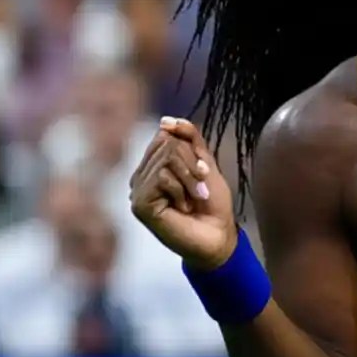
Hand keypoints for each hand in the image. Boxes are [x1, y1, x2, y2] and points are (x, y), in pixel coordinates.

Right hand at [129, 117, 235, 270]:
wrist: (218, 237)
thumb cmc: (213, 205)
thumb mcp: (205, 165)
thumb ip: (189, 140)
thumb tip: (166, 120)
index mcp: (154, 167)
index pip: (166, 136)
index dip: (190, 149)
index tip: (204, 172)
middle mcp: (142, 177)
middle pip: (167, 143)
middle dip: (192, 165)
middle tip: (202, 190)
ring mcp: (138, 190)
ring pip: (167, 158)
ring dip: (191, 179)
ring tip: (195, 199)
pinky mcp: (139, 203)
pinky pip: (163, 177)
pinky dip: (182, 190)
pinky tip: (182, 209)